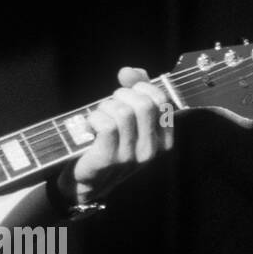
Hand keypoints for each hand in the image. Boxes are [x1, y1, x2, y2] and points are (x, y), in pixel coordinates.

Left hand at [67, 67, 172, 202]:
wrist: (89, 182)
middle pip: (144, 104)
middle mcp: (151, 150)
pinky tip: (90, 124)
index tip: (127, 86)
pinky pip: (106, 126)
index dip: (143, 85)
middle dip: (122, 95)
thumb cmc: (109, 145)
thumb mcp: (129, 120)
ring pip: (123, 113)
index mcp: (163, 140)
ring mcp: (131, 157)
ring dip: (105, 107)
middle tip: (110, 104)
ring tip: (99, 116)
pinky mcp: (109, 159)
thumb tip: (129, 71)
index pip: (162, 101)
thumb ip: (135, 92)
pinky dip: (94, 118)